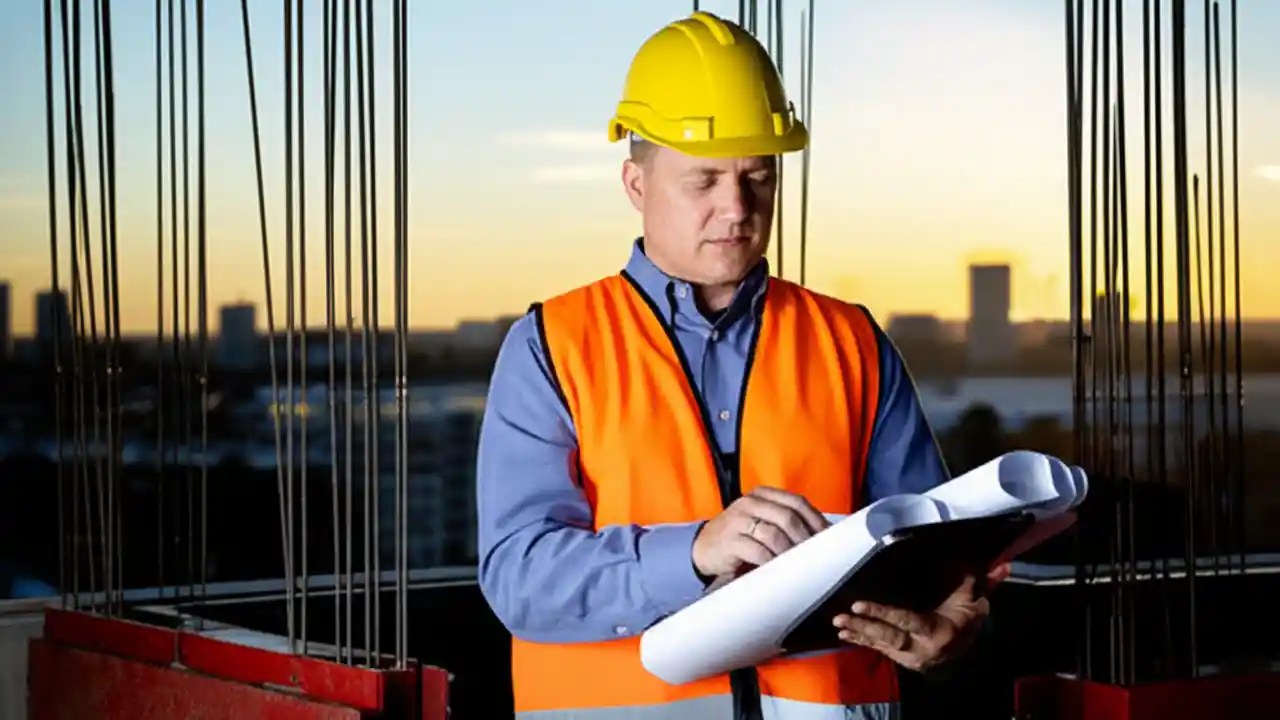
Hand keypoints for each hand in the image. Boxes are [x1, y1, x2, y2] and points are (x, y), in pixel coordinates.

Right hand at [691, 487, 829, 578]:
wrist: (703, 548)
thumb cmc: (739, 538)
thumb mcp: (761, 523)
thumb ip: (785, 523)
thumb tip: (823, 536)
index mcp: (762, 495)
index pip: (797, 502)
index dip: (816, 520)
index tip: (830, 538)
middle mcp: (750, 503)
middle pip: (788, 517)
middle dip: (806, 538)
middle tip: (818, 556)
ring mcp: (738, 520)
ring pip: (774, 534)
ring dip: (790, 552)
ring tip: (801, 565)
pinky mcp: (729, 541)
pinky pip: (758, 551)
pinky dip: (773, 562)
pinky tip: (780, 570)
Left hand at [832, 563, 1008, 672]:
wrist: (963, 646)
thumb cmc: (966, 616)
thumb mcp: (975, 600)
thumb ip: (985, 581)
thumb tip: (1003, 565)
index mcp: (938, 632)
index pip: (907, 622)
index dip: (883, 614)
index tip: (859, 605)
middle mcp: (922, 648)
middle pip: (890, 638)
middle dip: (865, 627)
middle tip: (842, 616)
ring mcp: (909, 655)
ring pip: (881, 645)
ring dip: (858, 634)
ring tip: (837, 624)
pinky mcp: (899, 656)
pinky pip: (878, 649)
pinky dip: (860, 641)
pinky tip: (843, 634)